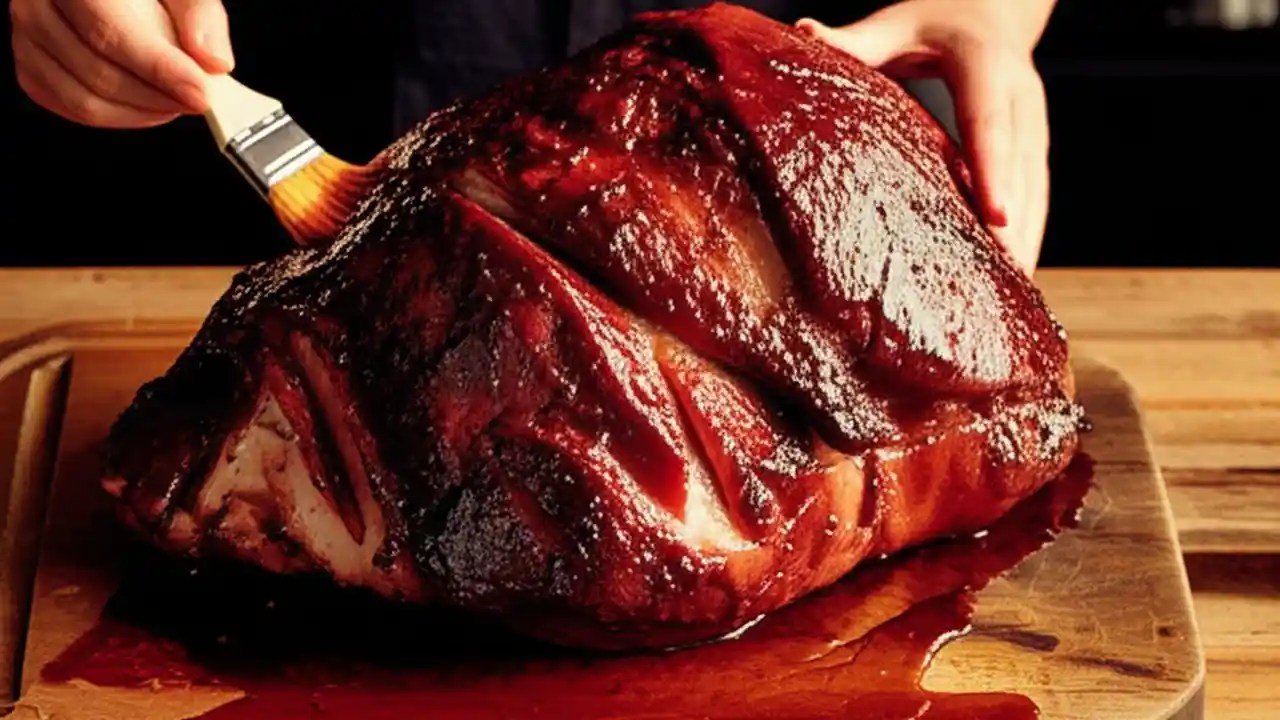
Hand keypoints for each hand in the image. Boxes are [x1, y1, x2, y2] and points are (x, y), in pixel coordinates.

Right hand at [10, 0, 233, 128]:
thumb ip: (199, 14)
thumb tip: (213, 60)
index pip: (109, 31)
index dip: (159, 69)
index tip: (201, 92)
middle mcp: (37, 3)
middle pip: (97, 72)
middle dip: (158, 97)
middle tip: (198, 99)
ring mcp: (27, 36)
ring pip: (82, 99)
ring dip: (141, 112)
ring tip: (175, 101)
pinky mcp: (30, 65)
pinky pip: (69, 108)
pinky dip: (117, 115)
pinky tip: (146, 103)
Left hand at [797, 0, 1055, 273]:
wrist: (993, 7)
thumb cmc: (934, 18)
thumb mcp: (897, 23)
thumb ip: (858, 39)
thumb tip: (805, 30)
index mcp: (986, 63)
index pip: (989, 120)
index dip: (993, 168)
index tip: (995, 216)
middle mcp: (1021, 94)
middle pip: (1022, 164)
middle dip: (1018, 218)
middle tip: (1009, 271)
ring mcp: (1035, 121)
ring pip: (1037, 183)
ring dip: (1029, 235)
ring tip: (1017, 288)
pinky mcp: (1036, 144)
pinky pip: (1037, 191)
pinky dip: (1029, 231)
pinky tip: (1017, 271)